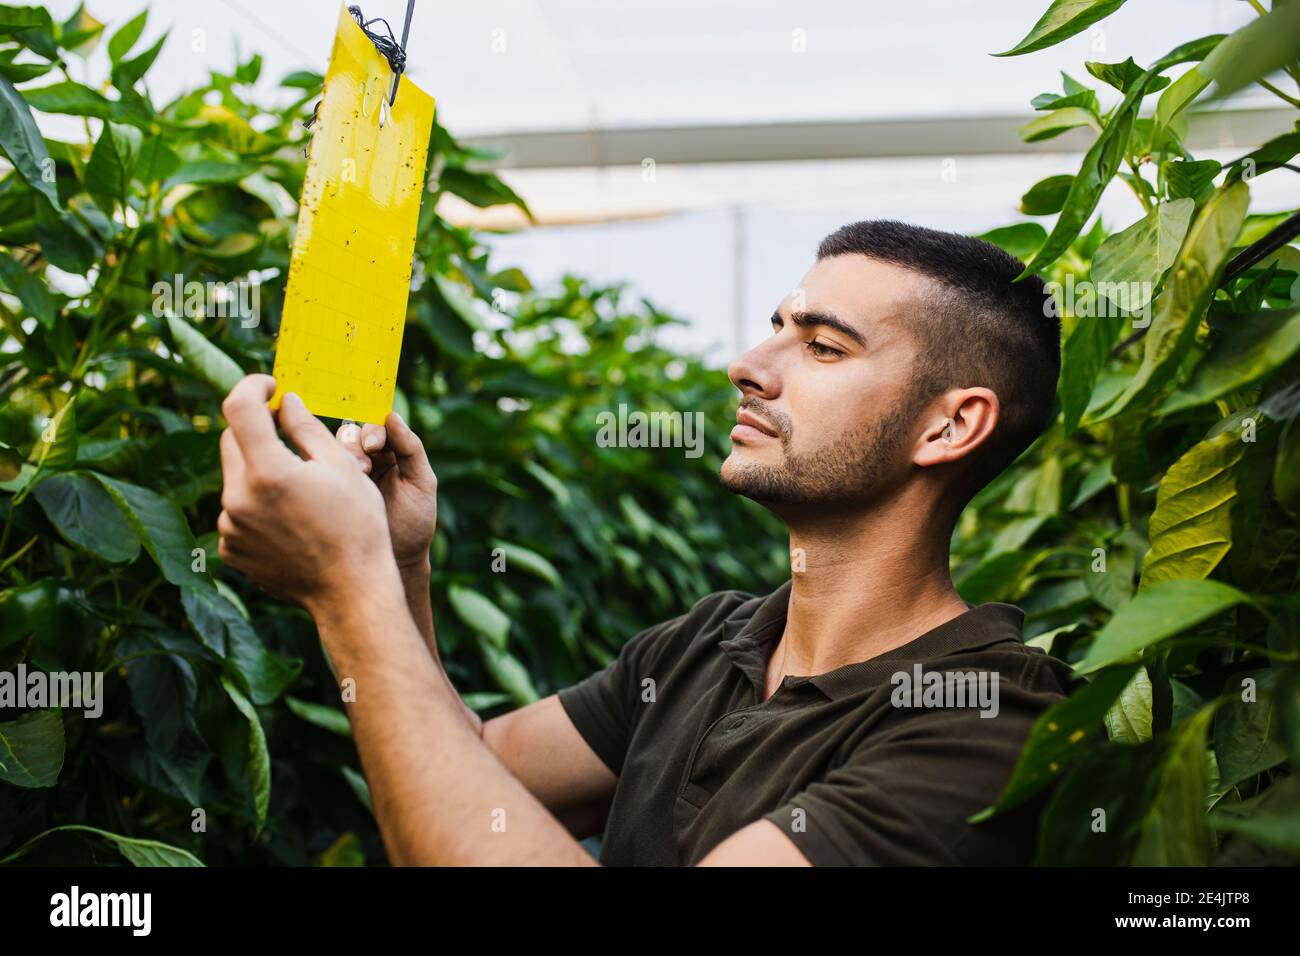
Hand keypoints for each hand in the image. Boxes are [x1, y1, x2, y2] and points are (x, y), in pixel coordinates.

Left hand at [217, 374, 395, 612]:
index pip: (238, 408)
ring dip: (258, 469)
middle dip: (256, 429)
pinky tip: (290, 518)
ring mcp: (230, 526)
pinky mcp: (230, 548)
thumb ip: (305, 427)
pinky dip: (256, 503)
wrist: (351, 590)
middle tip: (288, 431)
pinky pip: (236, 510)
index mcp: (268, 472)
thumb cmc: (358, 525)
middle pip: (231, 440)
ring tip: (298, 488)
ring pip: (235, 477)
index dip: (252, 386)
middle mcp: (238, 498)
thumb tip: (283, 400)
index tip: (270, 386)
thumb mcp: (342, 466)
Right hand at [335, 412, 437, 570]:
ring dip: (341, 457)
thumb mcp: (422, 483)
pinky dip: (323, 468)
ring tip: (353, 478)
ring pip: (333, 449)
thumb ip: (411, 448)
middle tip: (364, 464)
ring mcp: (344, 475)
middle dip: (355, 443)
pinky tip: (331, 482)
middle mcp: (366, 459)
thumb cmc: (414, 524)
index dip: (374, 431)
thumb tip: (393, 415)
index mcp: (391, 453)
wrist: (394, 562)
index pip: (378, 427)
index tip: (374, 445)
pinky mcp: (325, 489)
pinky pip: (318, 469)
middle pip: (352, 433)